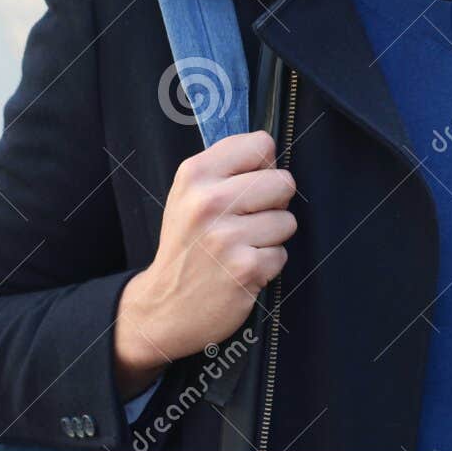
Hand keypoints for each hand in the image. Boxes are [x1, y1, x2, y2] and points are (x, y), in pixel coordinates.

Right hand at [114, 131, 296, 393]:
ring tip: (240, 247)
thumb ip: (225, 169)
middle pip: (283, 181)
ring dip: (270, 238)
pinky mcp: (245, 268)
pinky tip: (241, 269)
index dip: (263, 166)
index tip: (247, 185)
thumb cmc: (186, 245)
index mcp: (195, 174)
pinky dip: (266, 265)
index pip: (261, 144)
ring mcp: (226, 236)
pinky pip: (281, 254)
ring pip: (287, 220)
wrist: (164, 306)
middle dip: (274, 203)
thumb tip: (272, 153)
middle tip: (247, 221)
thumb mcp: (188, 195)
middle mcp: (208, 201)